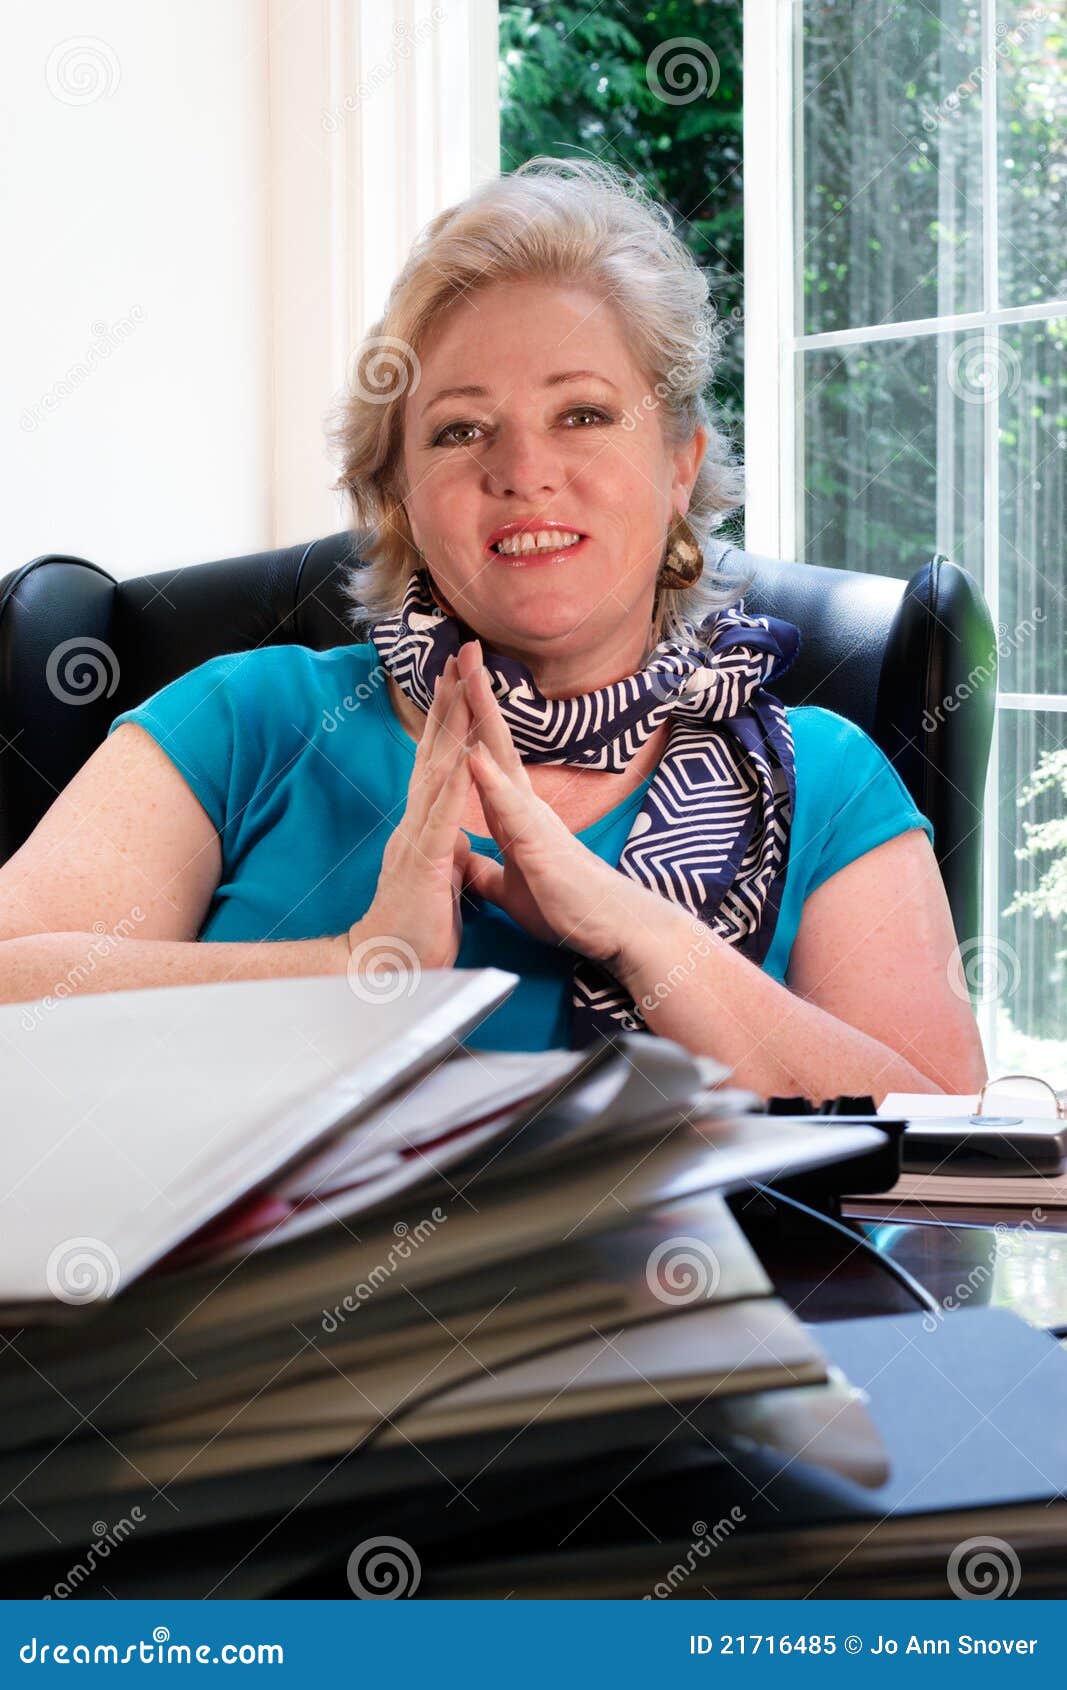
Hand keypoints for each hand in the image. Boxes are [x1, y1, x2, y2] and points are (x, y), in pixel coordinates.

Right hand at [345, 653, 473, 973]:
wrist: (385, 968)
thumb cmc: (414, 928)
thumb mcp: (439, 880)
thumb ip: (446, 853)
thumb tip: (457, 837)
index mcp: (424, 826)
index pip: (440, 762)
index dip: (450, 720)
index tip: (461, 680)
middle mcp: (416, 822)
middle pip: (434, 750)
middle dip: (447, 701)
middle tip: (458, 653)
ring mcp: (417, 838)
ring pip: (436, 770)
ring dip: (449, 725)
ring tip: (461, 683)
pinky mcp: (423, 861)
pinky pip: (440, 815)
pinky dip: (453, 782)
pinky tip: (463, 753)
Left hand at [455, 641, 672, 975]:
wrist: (610, 929)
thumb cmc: (567, 906)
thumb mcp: (510, 887)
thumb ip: (486, 870)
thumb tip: (463, 859)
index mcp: (514, 814)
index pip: (485, 755)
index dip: (469, 719)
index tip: (453, 681)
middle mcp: (524, 805)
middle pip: (494, 738)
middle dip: (476, 693)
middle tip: (462, 647)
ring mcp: (533, 818)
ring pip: (501, 756)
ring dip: (482, 715)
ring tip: (465, 673)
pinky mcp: (538, 842)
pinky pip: (509, 806)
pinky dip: (488, 779)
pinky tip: (470, 753)